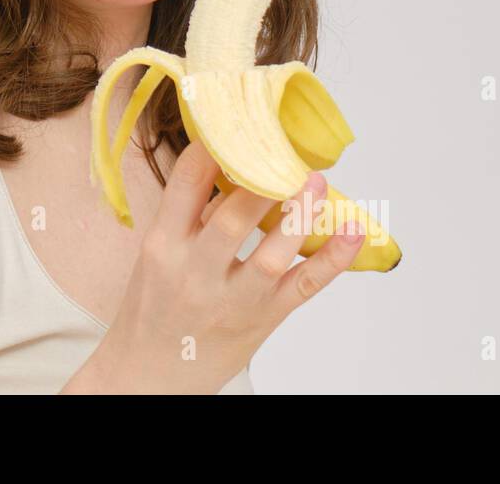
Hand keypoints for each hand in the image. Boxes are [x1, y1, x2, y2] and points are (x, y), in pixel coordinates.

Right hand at [93, 140, 364, 392]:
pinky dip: (334, 259)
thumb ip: (189, 217)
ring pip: (273, 253)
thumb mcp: (154, 258)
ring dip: (300, 214)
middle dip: (263, 178)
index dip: (214, 147)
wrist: (147, 377)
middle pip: (233, 216)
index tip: (235, 121)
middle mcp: (195, 272)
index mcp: (162, 246)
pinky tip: (353, 232)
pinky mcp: (263, 320)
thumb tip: (230, 168)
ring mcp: (232, 299)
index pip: (187, 183)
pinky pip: (304, 286)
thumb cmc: (151, 312)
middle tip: (284, 147)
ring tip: (317, 182)